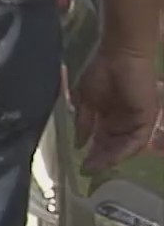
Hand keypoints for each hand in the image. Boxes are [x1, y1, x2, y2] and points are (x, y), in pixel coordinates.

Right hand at [71, 51, 161, 174]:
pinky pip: (137, 140)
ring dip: (111, 158)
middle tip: (87, 170)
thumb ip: (83, 121)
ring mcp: (136, 120)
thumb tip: (78, 142)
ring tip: (96, 166)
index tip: (81, 164)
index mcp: (109, 116)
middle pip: (113, 146)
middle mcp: (124, 121)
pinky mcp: (147, 117)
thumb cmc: (101, 72)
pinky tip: (111, 157)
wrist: (121, 55)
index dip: (92, 153)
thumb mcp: (85, 99)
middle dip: (100, 159)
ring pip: (125, 146)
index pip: (102, 140)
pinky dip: (124, 150)